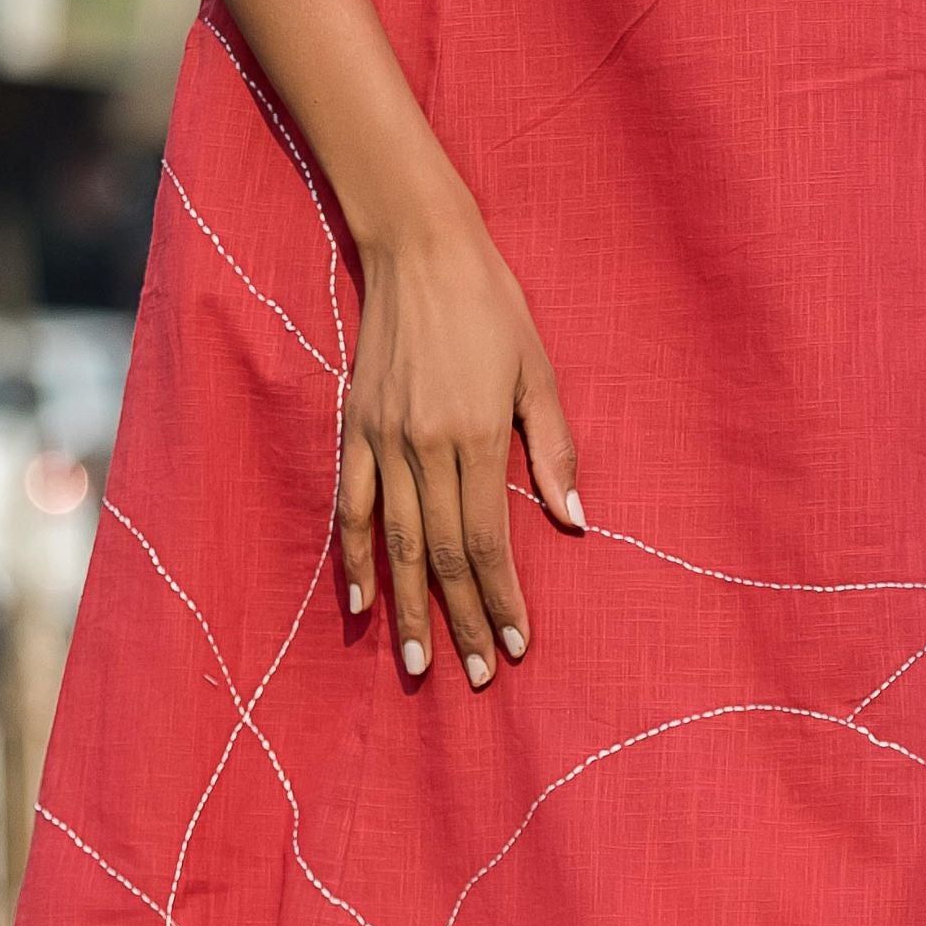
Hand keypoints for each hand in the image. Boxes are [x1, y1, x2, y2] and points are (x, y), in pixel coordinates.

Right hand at [338, 186, 583, 690]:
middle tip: (475, 675)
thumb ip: (554, 448)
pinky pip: (351, 506)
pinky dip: (354, 557)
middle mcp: (426, 447)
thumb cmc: (493, 306)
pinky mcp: (354, 428)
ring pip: (396, 543)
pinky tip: (360, 601)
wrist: (420, 250)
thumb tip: (573, 520)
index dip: (502, 599)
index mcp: (479, 436)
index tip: (515, 646)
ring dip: (408, 608)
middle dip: (462, 620)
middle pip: (442, 555)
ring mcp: (384, 440)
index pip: (488, 540)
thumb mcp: (539, 371)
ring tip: (419, 661)